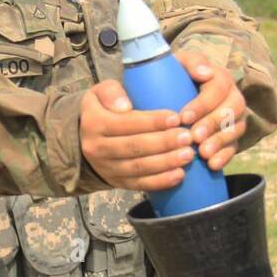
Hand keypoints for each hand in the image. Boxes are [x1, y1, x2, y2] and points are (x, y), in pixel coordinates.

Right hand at [79, 80, 195, 190]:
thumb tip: (125, 106)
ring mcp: (106, 168)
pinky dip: (161, 182)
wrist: (87, 137)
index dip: (152, 122)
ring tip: (188, 154)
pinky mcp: (116, 182)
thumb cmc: (104, 108)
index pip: (125, 123)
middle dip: (164, 143)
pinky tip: (179, 175)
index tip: (176, 118)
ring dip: (166, 163)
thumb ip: (111, 92)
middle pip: (134, 147)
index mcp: (93, 123)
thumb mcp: (100, 92)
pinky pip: (140, 184)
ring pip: (139, 168)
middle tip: (188, 137)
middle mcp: (96, 148)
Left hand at [173, 50, 246, 170]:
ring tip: (203, 153)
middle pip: (232, 109)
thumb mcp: (179, 64)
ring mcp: (234, 118)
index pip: (218, 88)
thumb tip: (204, 73)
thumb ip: (190, 63)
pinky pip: (234, 146)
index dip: (203, 104)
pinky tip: (212, 165)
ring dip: (220, 141)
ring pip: (236, 128)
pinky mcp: (232, 136)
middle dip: (213, 124)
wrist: (177, 93)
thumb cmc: (175, 78)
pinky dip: (225, 156)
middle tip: (194, 137)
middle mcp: (232, 96)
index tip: (184, 117)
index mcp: (220, 77)